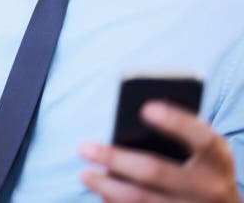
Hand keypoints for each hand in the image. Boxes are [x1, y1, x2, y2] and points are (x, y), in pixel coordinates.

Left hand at [79, 101, 241, 201]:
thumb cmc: (203, 167)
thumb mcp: (203, 150)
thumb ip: (178, 134)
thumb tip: (131, 120)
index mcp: (217, 160)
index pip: (201, 138)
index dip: (176, 122)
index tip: (146, 108)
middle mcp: (209, 188)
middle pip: (155, 172)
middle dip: (115, 159)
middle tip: (85, 148)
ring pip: (141, 200)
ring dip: (106, 187)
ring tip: (85, 174)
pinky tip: (102, 193)